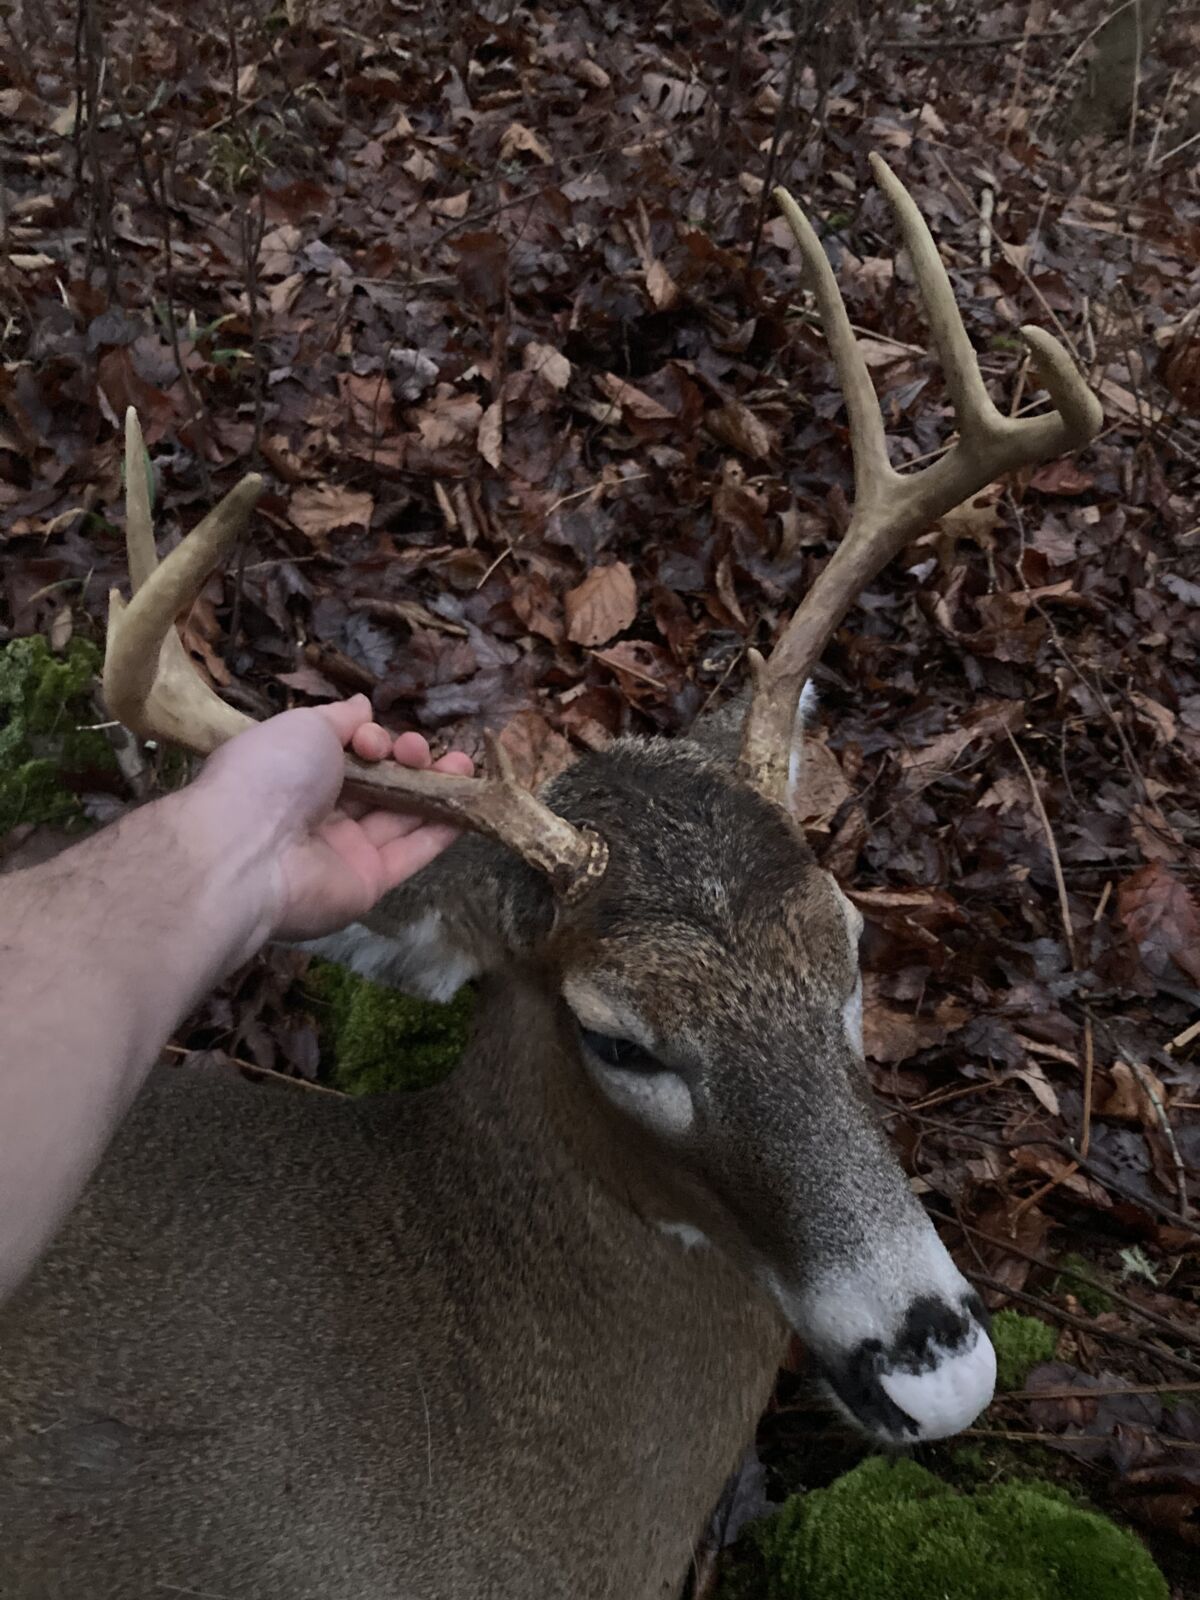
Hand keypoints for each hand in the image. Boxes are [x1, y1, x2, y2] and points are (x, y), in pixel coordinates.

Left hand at [187, 696, 472, 946]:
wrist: (250, 849)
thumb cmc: (272, 775)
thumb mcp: (304, 725)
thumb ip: (339, 717)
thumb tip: (362, 705)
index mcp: (298, 774)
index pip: (348, 756)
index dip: (371, 741)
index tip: (374, 739)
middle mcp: (321, 813)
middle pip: (379, 785)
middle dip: (407, 762)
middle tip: (420, 751)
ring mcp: (346, 851)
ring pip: (400, 817)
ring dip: (434, 790)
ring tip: (466, 766)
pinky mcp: (369, 883)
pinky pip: (411, 854)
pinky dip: (441, 831)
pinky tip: (469, 806)